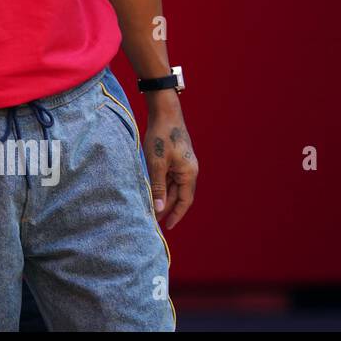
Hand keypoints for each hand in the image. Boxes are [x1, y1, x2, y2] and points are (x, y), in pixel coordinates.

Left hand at [143, 92, 197, 229]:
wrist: (165, 112)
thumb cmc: (160, 136)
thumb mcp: (156, 163)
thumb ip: (157, 187)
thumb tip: (159, 209)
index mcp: (189, 173)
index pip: (184, 201)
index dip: (176, 215)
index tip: (167, 227)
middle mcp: (189, 170)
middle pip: (179, 195)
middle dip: (168, 208)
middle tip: (154, 220)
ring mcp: (183, 164)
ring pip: (174, 186)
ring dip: (164, 197)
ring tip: (151, 208)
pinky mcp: (176, 158)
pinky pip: (170, 176)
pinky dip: (162, 185)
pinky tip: (151, 190)